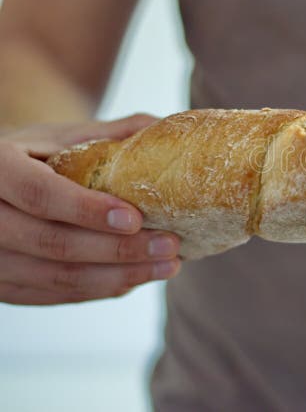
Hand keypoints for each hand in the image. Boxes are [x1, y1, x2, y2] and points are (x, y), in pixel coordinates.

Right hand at [0, 114, 180, 304]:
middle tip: (170, 245)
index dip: (86, 210)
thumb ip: (114, 133)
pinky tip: (139, 277)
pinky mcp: (4, 286)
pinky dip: (101, 288)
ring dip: (119, 276)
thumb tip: (169, 128)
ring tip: (168, 266)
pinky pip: (55, 295)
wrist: (2, 181)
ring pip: (56, 277)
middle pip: (51, 243)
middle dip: (118, 250)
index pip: (37, 194)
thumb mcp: (67, 135)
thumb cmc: (42, 153)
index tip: (135, 218)